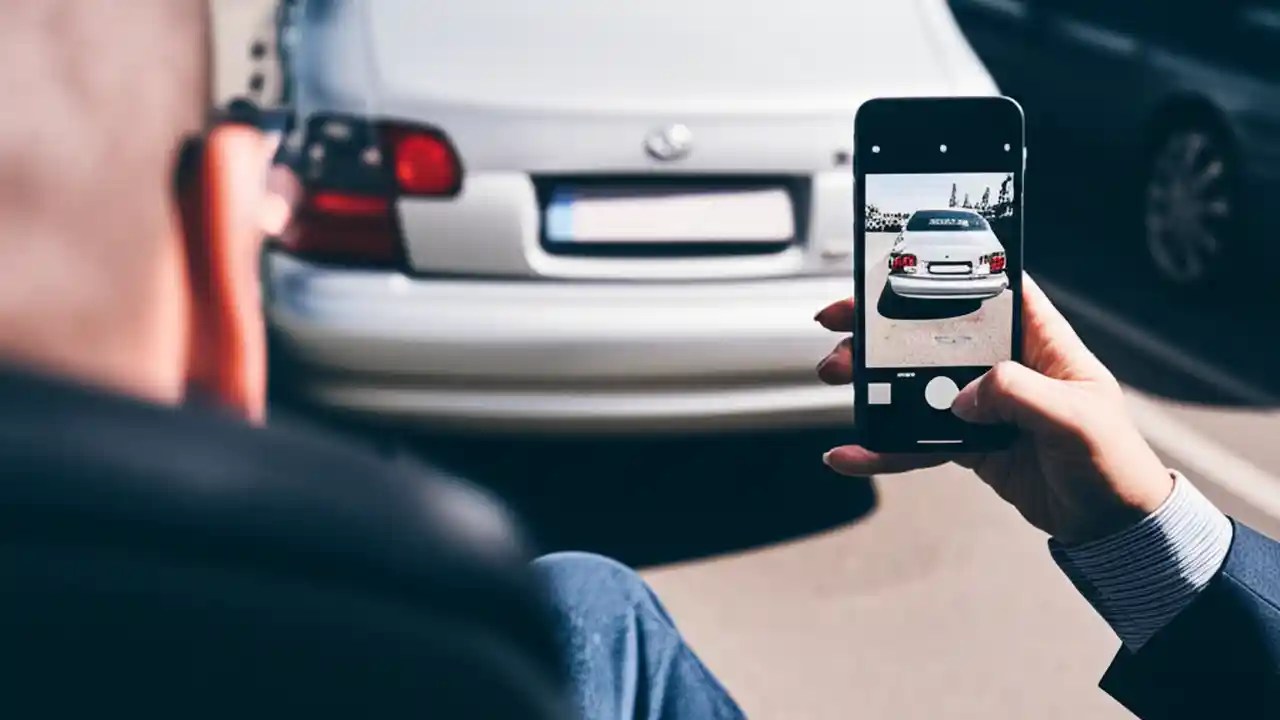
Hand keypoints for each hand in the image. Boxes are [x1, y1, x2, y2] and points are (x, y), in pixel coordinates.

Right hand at [813, 275, 1173, 543]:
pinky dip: (882, 448)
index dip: (945, 270)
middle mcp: (1007, 365)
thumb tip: (963, 395)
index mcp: (1040, 341)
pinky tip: (851, 453)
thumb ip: (1019, 394)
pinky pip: (915, 440)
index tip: (895, 269)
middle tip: (840, 328)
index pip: (990, 288)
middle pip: (934, 332)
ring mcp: (983, 404)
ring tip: (834, 378)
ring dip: (872, 381)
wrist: (1110, 524)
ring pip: (915, 382)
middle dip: (883, 327)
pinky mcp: (968, 442)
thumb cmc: (1112, 461)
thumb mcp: (1075, 419)